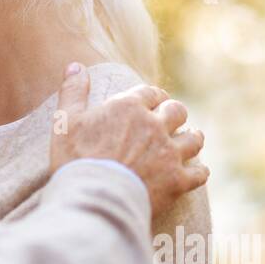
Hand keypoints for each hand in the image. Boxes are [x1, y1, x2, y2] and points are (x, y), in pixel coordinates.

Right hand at [49, 63, 208, 216]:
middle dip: (174, 113)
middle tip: (171, 120)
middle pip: (177, 110)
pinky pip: (199, 173)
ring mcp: (169, 153)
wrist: (92, 198)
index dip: (154, 97)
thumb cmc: (75, 159)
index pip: (151, 92)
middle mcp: (154, 125)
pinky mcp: (177, 181)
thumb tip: (75, 65)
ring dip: (192, 137)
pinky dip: (199, 171)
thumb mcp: (65, 121)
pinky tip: (197, 171)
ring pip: (194, 139)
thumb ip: (73, 91)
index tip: (154, 101)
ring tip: (190, 139)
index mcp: (129, 106)